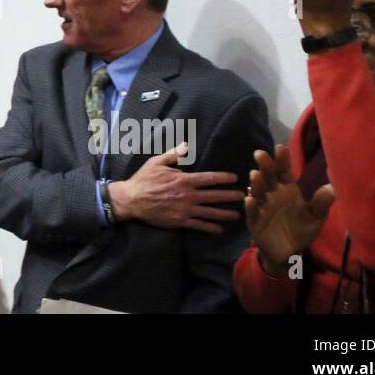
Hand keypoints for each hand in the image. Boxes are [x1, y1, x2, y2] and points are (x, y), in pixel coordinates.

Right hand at [109, 144, 244, 232]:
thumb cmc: (144, 179)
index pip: (209, 178)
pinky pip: (198, 225)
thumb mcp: (156, 162)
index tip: (234, 178)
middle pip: (214, 196)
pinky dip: (210, 227)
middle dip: (230, 196)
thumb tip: (186, 145)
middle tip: (243, 196)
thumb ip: (173, 155)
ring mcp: (184, 210)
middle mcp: (187, 195)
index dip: (223, 178)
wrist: (131, 200)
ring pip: (210, 212)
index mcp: (184, 180)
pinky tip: (220, 229)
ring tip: (237, 215)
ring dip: (225, 213)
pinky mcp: (179, 221)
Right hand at [246, 145, 334, 275]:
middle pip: (268, 177)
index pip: (283, 171)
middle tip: (260, 154)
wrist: (289, 252)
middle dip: (264, 166)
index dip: (282, 160)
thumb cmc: (302, 229)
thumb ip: (321, 203)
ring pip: (258, 192)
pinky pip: (252, 212)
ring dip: (257, 183)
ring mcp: (262, 206)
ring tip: (256, 175)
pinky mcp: (255, 220)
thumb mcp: (316, 217)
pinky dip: (251, 206)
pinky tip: (250, 200)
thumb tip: (332, 187)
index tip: (280, 148)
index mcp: (287, 189)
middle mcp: (273, 194)